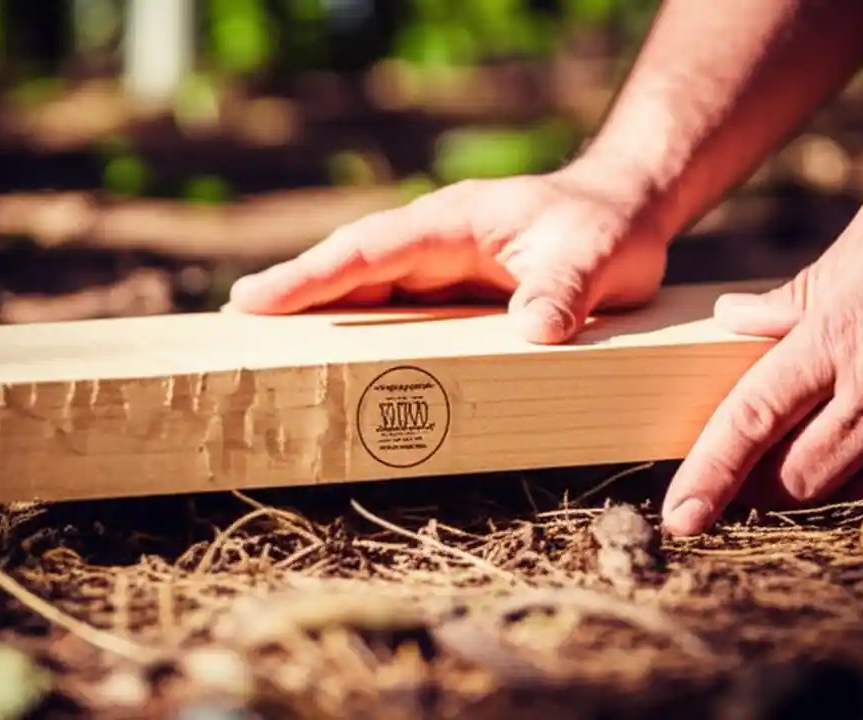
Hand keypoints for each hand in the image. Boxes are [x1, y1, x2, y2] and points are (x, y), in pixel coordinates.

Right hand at [227, 168, 671, 343]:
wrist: (627, 213)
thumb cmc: (608, 228)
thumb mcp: (594, 257)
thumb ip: (564, 290)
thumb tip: (534, 331)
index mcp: (451, 223)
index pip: (368, 249)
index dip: (312, 276)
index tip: (255, 297)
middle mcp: (435, 244)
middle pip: (352, 270)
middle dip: (296, 294)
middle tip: (235, 324)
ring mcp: (441, 269)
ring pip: (369, 293)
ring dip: (322, 316)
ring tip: (266, 349)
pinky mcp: (454, 295)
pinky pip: (399, 314)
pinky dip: (365, 334)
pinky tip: (341, 363)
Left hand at [661, 165, 862, 535]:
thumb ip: (803, 289)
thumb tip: (734, 318)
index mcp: (840, 335)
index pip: (749, 421)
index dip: (707, 473)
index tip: (678, 516)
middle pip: (791, 479)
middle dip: (756, 489)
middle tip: (741, 480)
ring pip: (849, 493)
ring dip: (818, 485)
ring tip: (814, 454)